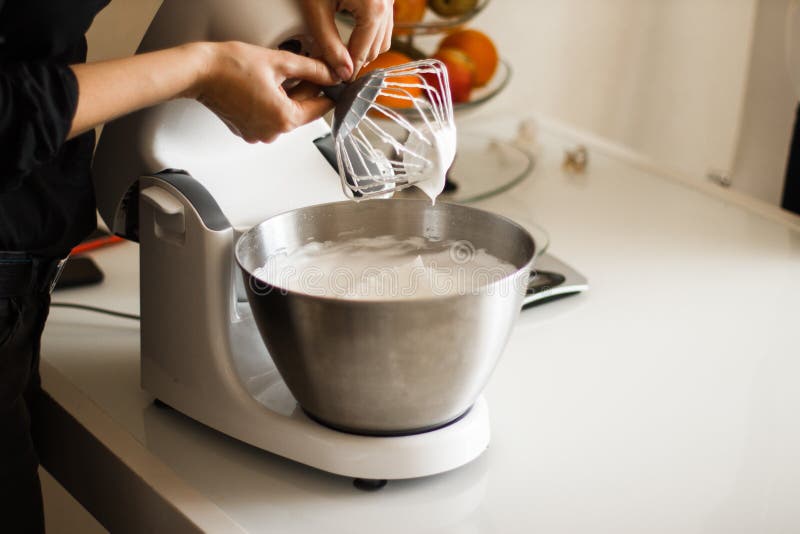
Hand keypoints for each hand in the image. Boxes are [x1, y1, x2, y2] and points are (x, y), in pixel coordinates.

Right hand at [191, 41, 336, 142]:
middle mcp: (271, 133)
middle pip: (301, 111)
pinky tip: (266, 85)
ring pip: (284, 114)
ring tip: (280, 74)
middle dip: (306, 90)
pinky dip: (271, 103)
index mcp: (284, 119)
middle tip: (308, 69)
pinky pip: (268, 118)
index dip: (329, 91)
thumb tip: (331, 74)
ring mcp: (257, 134)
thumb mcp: (280, 62)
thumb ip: (312, 69)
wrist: (199, 72)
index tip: (333, 82)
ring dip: (288, 96)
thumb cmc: (231, 67)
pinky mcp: (246, 130)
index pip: (319, 109)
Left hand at [300, 0, 393, 80]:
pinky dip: (370, 35)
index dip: (349, 72)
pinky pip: (383, 24)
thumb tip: (342, 72)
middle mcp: (386, 3)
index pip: (363, 53)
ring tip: (343, 56)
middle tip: (337, 71)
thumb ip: (328, 43)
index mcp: (373, 8)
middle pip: (376, 49)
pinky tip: (354, 38)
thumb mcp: (317, 8)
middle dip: (357, 61)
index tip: (338, 83)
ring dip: (365, 49)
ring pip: (383, 39)